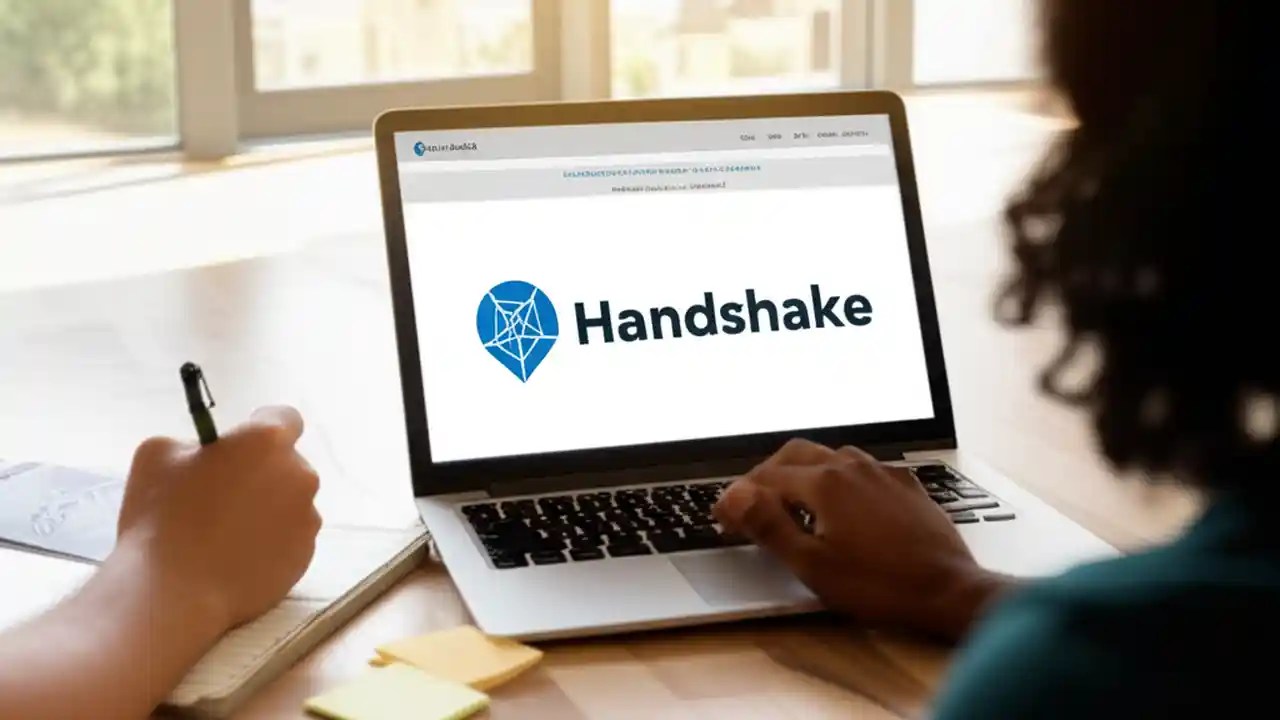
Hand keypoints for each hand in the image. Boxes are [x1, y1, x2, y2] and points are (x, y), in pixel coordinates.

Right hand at [116, 406, 321, 630]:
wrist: (173, 593)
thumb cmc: (160, 515)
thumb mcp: (157, 455)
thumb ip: (193, 443)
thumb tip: (207, 455)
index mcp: (267, 441)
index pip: (285, 418)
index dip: (260, 428)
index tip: (238, 447)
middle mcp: (301, 475)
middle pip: (287, 465)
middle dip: (261, 474)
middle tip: (221, 497)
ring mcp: (308, 519)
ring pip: (291, 504)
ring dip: (268, 510)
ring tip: (225, 535)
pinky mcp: (306, 557)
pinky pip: (290, 539)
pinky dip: (270, 544)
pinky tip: (236, 559)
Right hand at [713, 439, 1010, 639]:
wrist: (948, 591)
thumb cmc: (879, 585)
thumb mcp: (812, 565)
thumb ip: (769, 526)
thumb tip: (736, 496)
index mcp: (824, 482)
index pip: (764, 479)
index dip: (738, 497)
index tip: (722, 516)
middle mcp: (852, 466)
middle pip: (795, 453)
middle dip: (766, 473)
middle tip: (751, 502)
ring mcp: (882, 472)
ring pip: (830, 455)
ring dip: (803, 471)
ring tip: (793, 501)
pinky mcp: (906, 485)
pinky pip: (862, 468)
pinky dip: (838, 478)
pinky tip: (842, 504)